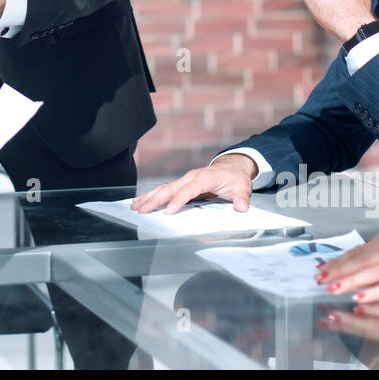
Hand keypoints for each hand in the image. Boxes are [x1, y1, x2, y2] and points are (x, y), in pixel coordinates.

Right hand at [131, 155, 257, 214]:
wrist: (231, 168)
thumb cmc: (235, 179)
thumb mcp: (243, 188)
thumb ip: (241, 198)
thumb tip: (242, 207)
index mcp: (204, 177)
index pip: (189, 190)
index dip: (179, 200)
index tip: (169, 211)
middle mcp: (191, 177)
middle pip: (170, 188)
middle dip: (155, 199)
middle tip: (142, 210)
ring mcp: (185, 180)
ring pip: (163, 188)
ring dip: (149, 197)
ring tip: (135, 206)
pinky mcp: (182, 185)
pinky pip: (164, 190)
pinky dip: (152, 196)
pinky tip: (141, 202)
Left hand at [315, 227, 378, 301]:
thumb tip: (358, 259)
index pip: (358, 252)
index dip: (339, 261)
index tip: (322, 268)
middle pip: (360, 261)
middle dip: (338, 271)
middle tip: (319, 279)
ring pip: (370, 273)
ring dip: (349, 281)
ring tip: (332, 288)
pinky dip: (372, 293)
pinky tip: (359, 298)